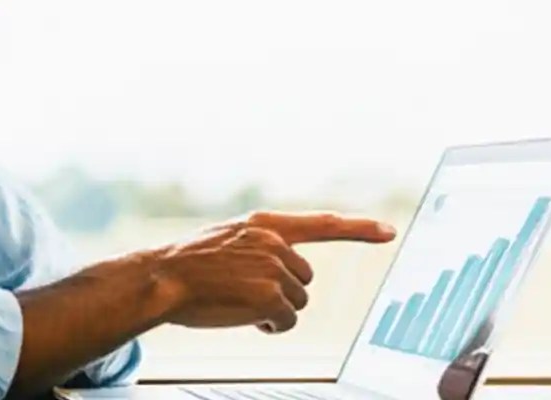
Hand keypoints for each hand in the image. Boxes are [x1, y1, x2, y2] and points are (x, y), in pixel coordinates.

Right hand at [153, 211, 395, 333]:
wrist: (161, 278)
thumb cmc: (187, 266)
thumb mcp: (227, 239)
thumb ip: (260, 246)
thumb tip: (288, 272)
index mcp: (264, 224)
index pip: (323, 224)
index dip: (359, 228)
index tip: (389, 231)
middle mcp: (273, 241)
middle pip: (304, 279)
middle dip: (281, 292)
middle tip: (242, 294)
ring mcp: (273, 267)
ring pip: (296, 302)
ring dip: (273, 310)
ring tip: (237, 302)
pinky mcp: (270, 294)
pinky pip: (285, 321)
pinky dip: (268, 325)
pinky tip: (242, 317)